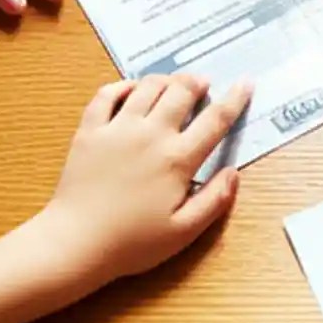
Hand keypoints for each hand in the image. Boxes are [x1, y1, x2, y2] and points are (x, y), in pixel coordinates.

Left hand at [38, 75, 251, 282]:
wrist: (76, 242)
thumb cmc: (132, 243)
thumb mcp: (184, 232)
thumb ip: (214, 200)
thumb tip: (233, 171)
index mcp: (177, 159)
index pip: (215, 120)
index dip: (234, 99)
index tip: (246, 83)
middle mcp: (150, 134)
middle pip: (180, 91)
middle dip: (197, 82)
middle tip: (203, 83)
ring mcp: (117, 128)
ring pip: (147, 86)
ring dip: (165, 80)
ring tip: (173, 84)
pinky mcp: (90, 130)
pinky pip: (106, 94)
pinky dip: (123, 85)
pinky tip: (132, 89)